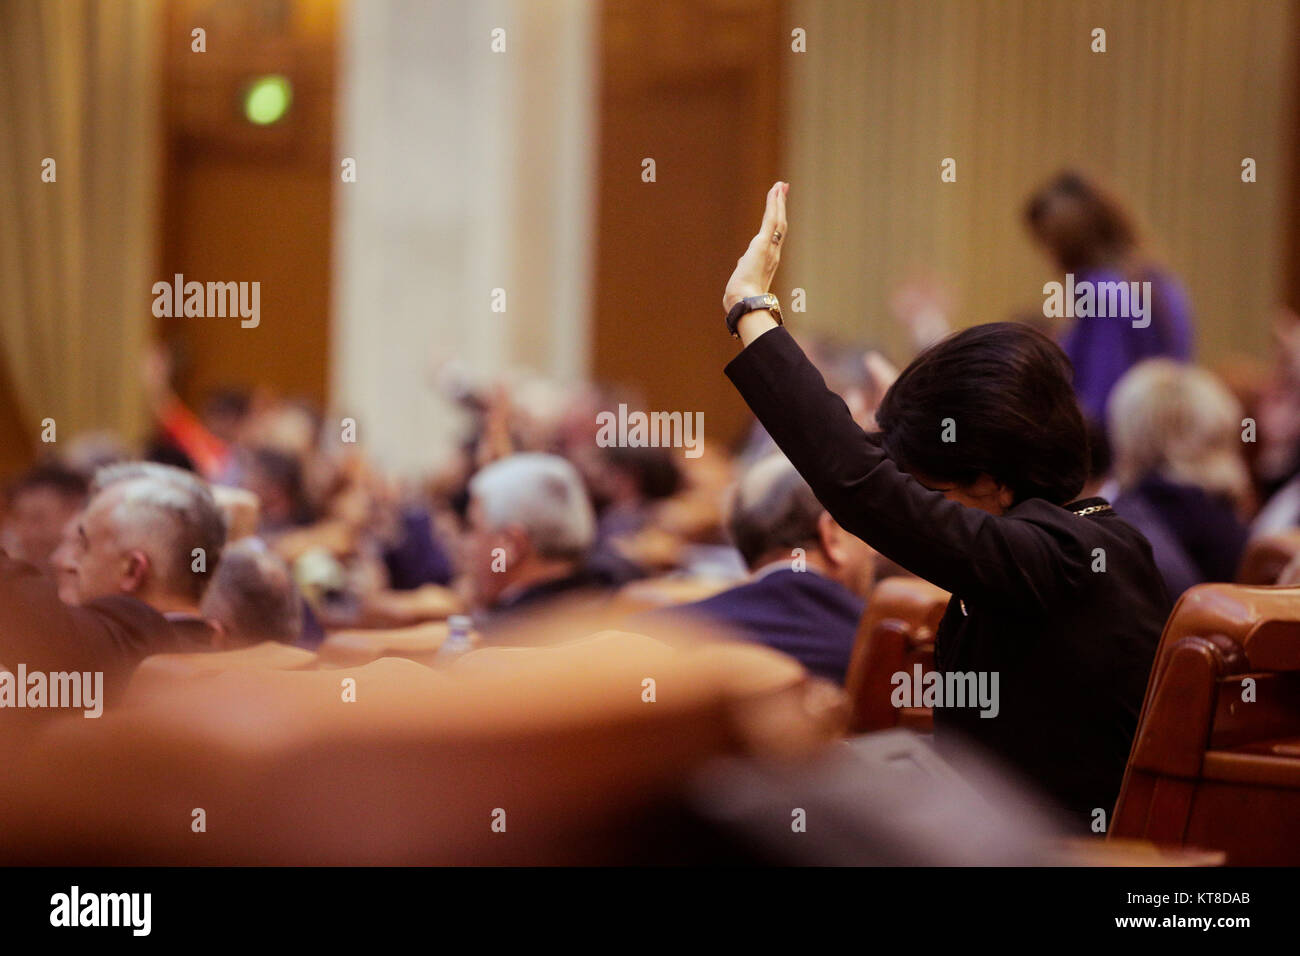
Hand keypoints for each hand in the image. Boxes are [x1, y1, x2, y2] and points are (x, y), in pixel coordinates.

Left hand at [723, 181, 788, 312]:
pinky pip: (770, 220)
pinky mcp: (763, 244)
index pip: (775, 236)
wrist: (744, 303)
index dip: (778, 220)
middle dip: (781, 206)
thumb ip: (745, 269)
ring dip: (778, 201)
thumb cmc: (742, 298)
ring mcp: (770, 248)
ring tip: (780, 186)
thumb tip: (741, 265)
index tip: (778, 208)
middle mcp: (774, 253)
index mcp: (769, 261)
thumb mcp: (744, 280)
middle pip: (780, 224)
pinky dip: (773, 204)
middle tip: (783, 189)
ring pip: (777, 219)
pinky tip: (775, 191)